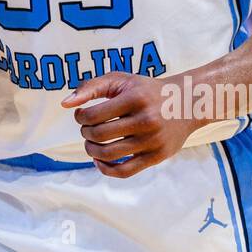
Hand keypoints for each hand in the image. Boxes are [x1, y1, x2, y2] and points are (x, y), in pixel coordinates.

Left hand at [61, 73, 197, 178]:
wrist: (186, 102)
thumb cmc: (146, 90)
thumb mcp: (121, 80)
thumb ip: (90, 87)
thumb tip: (65, 104)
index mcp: (134, 98)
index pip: (93, 115)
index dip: (80, 117)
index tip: (82, 115)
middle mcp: (145, 120)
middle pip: (99, 135)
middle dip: (85, 133)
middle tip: (87, 129)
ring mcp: (152, 140)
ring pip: (109, 155)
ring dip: (91, 150)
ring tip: (91, 143)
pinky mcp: (157, 156)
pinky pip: (124, 171)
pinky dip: (105, 169)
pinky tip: (99, 160)